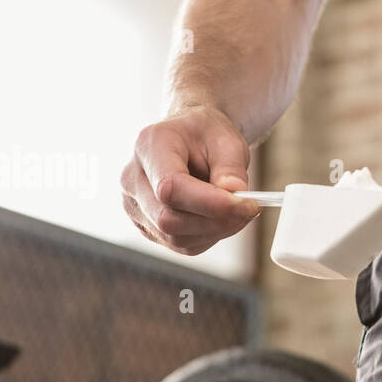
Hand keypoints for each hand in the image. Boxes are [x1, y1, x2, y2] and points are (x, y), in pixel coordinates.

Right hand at [121, 106, 260, 255]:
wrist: (191, 141)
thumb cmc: (206, 136)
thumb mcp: (227, 140)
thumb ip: (231, 167)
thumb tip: (235, 195)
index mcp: (149, 147)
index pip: (169, 187)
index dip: (210, 203)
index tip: (246, 204)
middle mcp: (133, 179)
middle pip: (169, 219)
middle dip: (216, 221)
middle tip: (249, 209)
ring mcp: (135, 206)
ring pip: (176, 237)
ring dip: (215, 231)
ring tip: (236, 210)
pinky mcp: (147, 226)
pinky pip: (180, 245)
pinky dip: (208, 237)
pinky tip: (219, 218)